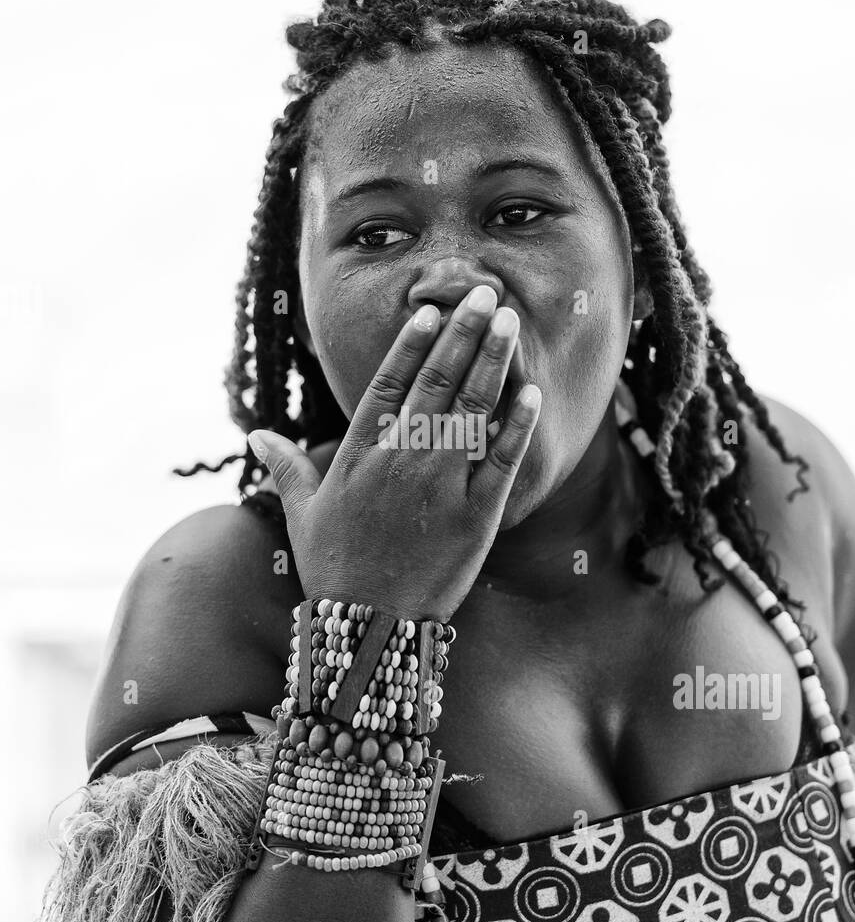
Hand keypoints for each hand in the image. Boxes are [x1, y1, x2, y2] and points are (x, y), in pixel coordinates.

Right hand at [248, 285, 540, 620]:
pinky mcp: (477, 515)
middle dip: (463, 333)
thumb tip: (256, 433)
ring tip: (508, 322)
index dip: (413, 343)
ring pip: (473, 409)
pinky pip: (501, 459)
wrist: (369, 629)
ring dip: (493, 361)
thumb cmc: (333, 570)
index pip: (389, 382)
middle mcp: (401, 459)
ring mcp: (441, 484)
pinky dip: (517, 424)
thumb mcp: (302, 514)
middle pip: (437, 381)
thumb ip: (286, 466)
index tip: (431, 311)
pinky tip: (531, 391)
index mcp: (360, 454)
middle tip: (484, 293)